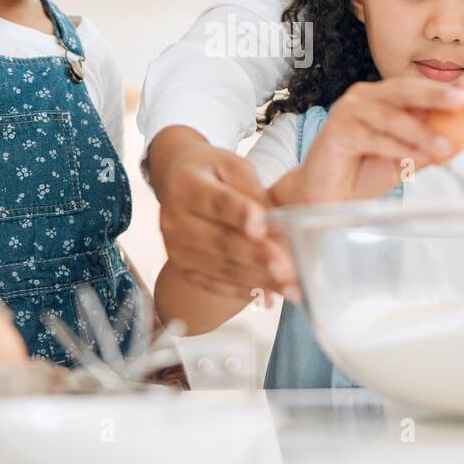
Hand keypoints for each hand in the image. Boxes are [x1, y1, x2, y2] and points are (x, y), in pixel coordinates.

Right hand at [147, 126, 292, 301]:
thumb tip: (280, 226)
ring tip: (289, 287)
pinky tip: (269, 297)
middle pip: (221, 241)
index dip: (241, 215)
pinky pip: (214, 284)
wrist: (175, 181)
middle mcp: (174, 219)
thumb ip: (255, 193)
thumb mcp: (233, 166)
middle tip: (289, 270)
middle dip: (259, 257)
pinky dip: (243, 292)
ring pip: (221, 267)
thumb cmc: (211, 171)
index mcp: (187, 185)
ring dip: (258, 280)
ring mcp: (175, 247)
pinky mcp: (182, 266)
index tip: (262, 229)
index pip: (218, 202)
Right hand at [273, 77, 463, 204]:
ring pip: (390, 116)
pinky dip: (397, 149)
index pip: (422, 87)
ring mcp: (349, 111)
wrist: (328, 194)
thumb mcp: (406, 156)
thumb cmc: (365, 171)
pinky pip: (373, 139)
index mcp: (385, 96)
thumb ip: (430, 144)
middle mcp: (366, 97)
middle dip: (437, 93)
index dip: (452, 84)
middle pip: (405, 90)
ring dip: (420, 131)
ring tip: (446, 147)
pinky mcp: (337, 132)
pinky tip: (417, 159)